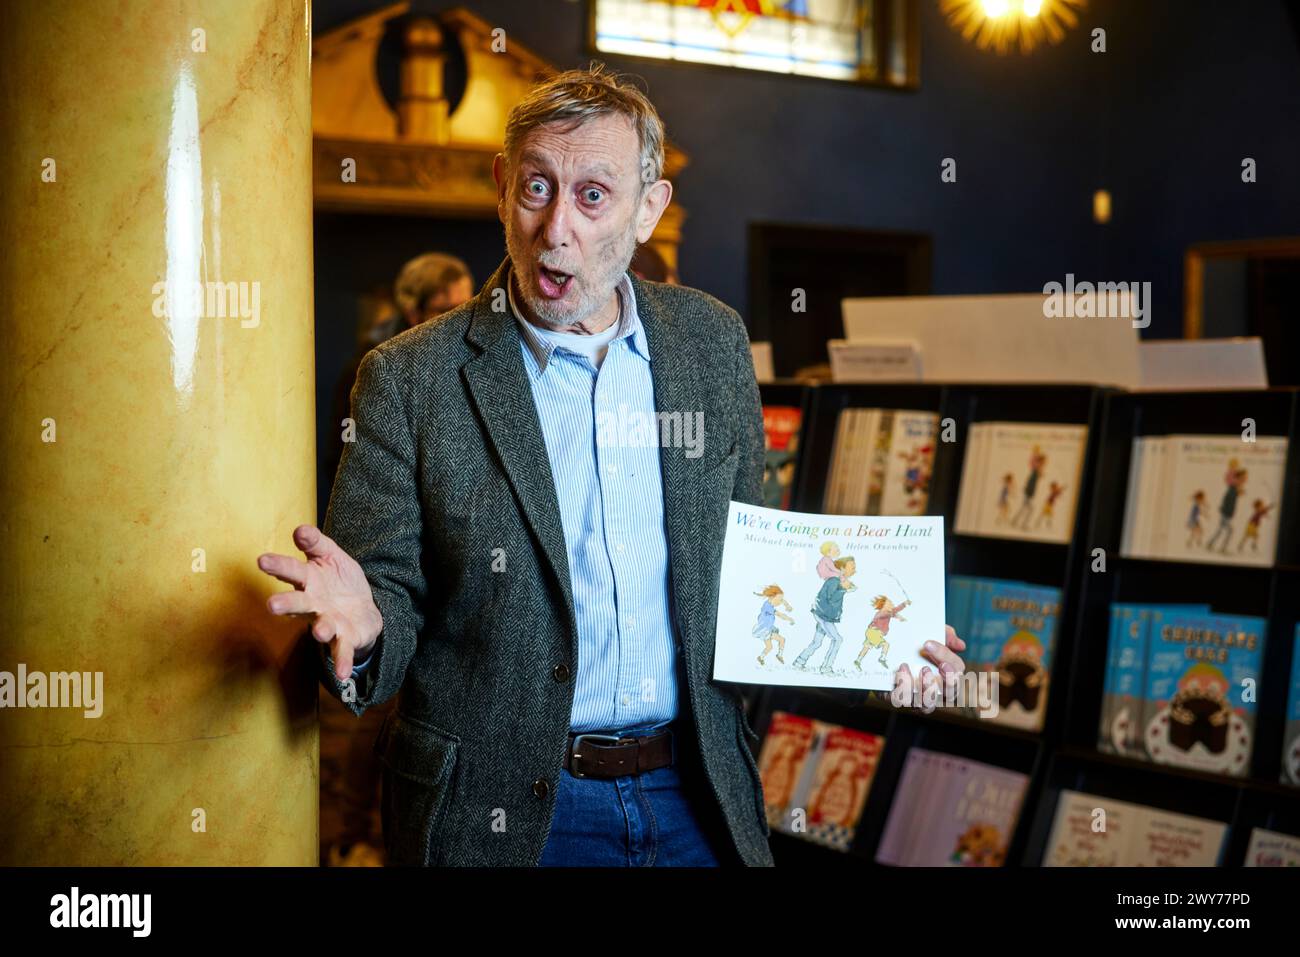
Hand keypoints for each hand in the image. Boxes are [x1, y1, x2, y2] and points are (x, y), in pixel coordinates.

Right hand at [257, 524, 383, 680]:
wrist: (363, 609)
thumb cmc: (340, 581)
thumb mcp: (332, 556)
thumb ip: (317, 543)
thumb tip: (300, 529)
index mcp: (309, 580)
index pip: (292, 571)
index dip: (278, 566)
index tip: (262, 560)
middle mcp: (314, 603)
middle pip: (299, 602)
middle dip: (286, 604)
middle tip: (272, 605)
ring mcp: (328, 621)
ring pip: (321, 626)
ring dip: (320, 629)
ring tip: (319, 631)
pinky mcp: (344, 638)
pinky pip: (342, 650)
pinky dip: (341, 662)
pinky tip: (342, 675)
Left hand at [893, 625, 966, 713]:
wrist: (883, 653)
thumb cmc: (912, 646)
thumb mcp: (929, 635)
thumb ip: (946, 635)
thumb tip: (960, 645)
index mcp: (946, 676)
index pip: (957, 673)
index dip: (949, 661)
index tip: (933, 648)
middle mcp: (936, 692)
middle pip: (950, 695)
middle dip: (946, 681)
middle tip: (933, 664)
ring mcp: (918, 699)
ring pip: (928, 705)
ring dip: (925, 687)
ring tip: (917, 668)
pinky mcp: (899, 699)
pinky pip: (903, 700)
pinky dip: (903, 687)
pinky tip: (901, 670)